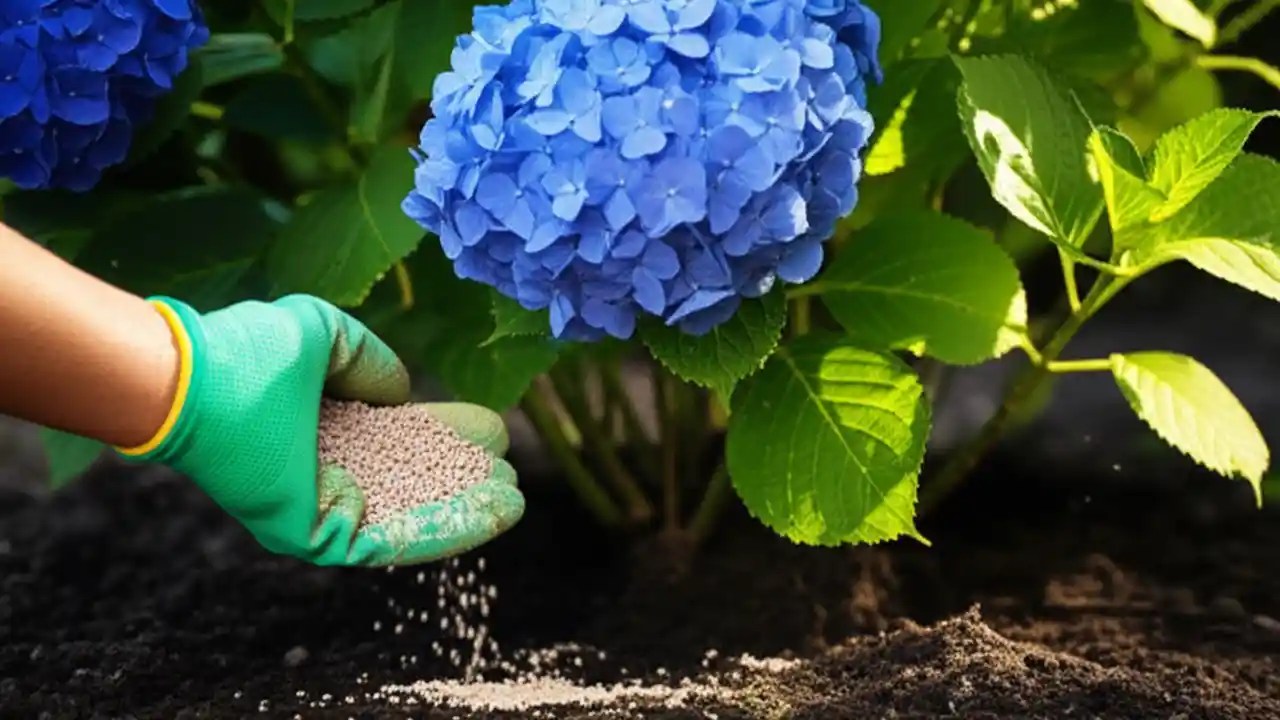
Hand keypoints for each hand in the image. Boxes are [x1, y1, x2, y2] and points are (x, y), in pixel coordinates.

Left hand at [116, 295, 523, 566]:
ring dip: (462, 512)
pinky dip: (441, 530)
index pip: (397, 440)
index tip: (489, 431)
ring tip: (513, 503)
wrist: (193, 384)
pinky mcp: (314, 536)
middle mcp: (322, 470)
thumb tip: (402, 397)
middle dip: (463, 482)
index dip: (446, 436)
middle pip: (409, 484)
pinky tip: (483, 515)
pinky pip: (389, 541)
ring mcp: (316, 506)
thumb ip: (370, 360)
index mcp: (322, 425)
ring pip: (406, 518)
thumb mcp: (325, 334)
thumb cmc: (246, 352)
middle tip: (510, 476)